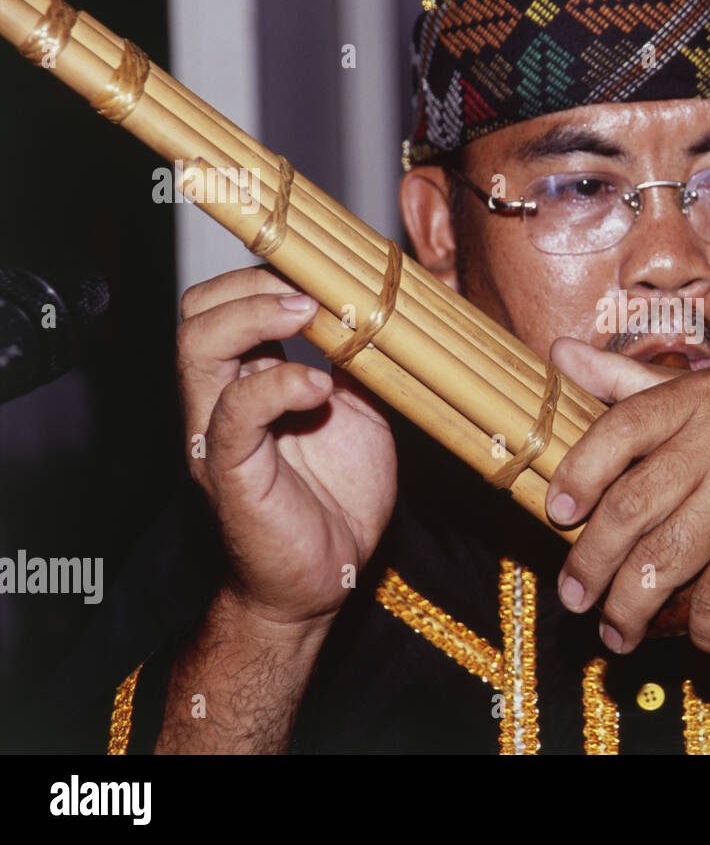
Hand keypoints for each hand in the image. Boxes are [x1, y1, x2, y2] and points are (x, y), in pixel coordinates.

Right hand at [178, 267, 397, 631]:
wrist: (324, 579)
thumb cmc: (340, 500)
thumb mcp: (361, 415)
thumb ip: (357, 368)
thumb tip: (376, 315)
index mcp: (250, 381)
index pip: (226, 306)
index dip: (263, 275)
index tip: (320, 267)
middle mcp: (221, 401)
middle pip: (197, 314)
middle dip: (249, 284)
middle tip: (310, 288)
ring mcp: (219, 435)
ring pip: (197, 348)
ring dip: (253, 316)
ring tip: (306, 313)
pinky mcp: (230, 474)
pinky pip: (233, 415)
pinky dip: (275, 387)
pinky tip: (317, 388)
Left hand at [546, 337, 709, 654]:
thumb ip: (630, 381)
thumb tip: (560, 352)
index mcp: (701, 400)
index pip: (621, 430)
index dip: (579, 474)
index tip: (556, 514)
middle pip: (632, 508)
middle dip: (591, 563)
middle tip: (574, 597)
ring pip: (663, 563)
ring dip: (630, 609)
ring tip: (617, 631)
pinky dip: (702, 630)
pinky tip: (701, 635)